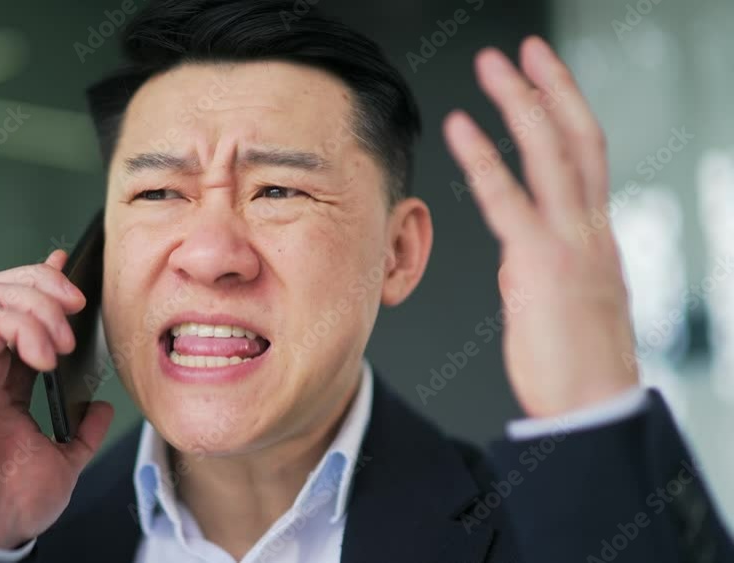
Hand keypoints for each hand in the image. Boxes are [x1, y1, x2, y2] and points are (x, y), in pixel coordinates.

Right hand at [0, 250, 113, 548]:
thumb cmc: (7, 503)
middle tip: (79, 304)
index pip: (21, 311)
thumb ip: (82, 432)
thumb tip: (103, 407)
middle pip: (6, 287)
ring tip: (65, 342)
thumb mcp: (62, 461)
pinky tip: (47, 359)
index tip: (73, 267)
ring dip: (41, 303)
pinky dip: (25, 326)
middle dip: (47, 283)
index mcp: (5, 379)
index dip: (45, 283)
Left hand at [442, 36, 638, 417]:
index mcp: (595, 235)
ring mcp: (570, 243)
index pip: (586, 156)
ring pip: (551, 154)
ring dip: (521, 102)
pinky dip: (485, 159)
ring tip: (494, 66)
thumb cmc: (576, 360)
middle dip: (549, 88)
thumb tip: (518, 244)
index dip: (567, 111)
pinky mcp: (542, 265)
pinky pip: (510, 201)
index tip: (544, 79)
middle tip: (522, 50)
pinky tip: (461, 128)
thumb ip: (544, 261)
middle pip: (576, 139)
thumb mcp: (565, 297)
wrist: (592, 405)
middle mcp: (589, 229)